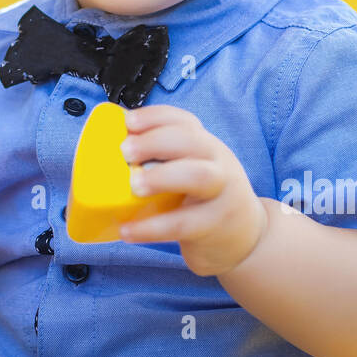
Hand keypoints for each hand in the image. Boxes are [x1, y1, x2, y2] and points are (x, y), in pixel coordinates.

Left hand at [118, 105, 268, 277]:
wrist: (246, 238)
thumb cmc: (205, 200)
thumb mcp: (193, 171)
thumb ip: (165, 160)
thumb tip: (110, 151)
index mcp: (207, 146)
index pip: (185, 121)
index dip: (156, 117)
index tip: (129, 121)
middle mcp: (218, 163)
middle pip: (193, 142)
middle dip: (156, 141)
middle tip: (125, 152)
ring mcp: (221, 194)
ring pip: (199, 176)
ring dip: (163, 176)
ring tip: (134, 185)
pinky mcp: (214, 226)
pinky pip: (183, 224)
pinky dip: (152, 228)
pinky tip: (127, 230)